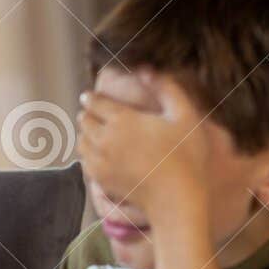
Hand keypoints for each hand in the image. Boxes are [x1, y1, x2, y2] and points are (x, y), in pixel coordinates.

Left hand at [76, 70, 210, 214]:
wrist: (177, 199)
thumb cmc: (186, 156)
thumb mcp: (185, 116)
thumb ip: (166, 88)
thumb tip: (146, 70)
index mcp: (123, 119)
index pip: (96, 102)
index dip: (91, 96)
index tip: (88, 95)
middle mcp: (106, 139)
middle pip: (84, 120)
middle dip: (87, 113)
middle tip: (90, 110)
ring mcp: (101, 161)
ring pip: (81, 141)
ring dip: (84, 133)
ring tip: (90, 130)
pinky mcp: (101, 180)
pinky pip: (84, 162)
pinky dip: (86, 154)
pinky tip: (93, 153)